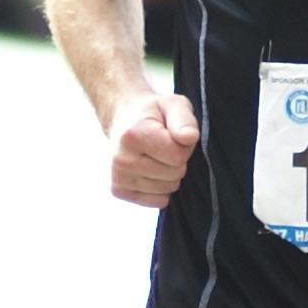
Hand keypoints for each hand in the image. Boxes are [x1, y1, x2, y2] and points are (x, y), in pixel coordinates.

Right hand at [109, 90, 199, 208]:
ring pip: (168, 189)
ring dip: (169, 174)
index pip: (178, 157)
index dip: (184, 145)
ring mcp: (118, 178)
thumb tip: (189, 137)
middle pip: (174, 174)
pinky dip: (161, 188)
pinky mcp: (119, 191)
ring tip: (156, 155)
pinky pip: (158, 201)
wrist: (124, 118)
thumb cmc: (154, 113)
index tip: (172, 134)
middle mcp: (121, 159)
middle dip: (177, 160)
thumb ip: (184, 120)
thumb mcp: (174, 105)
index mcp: (133, 136)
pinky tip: (150, 170)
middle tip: (163, 145)